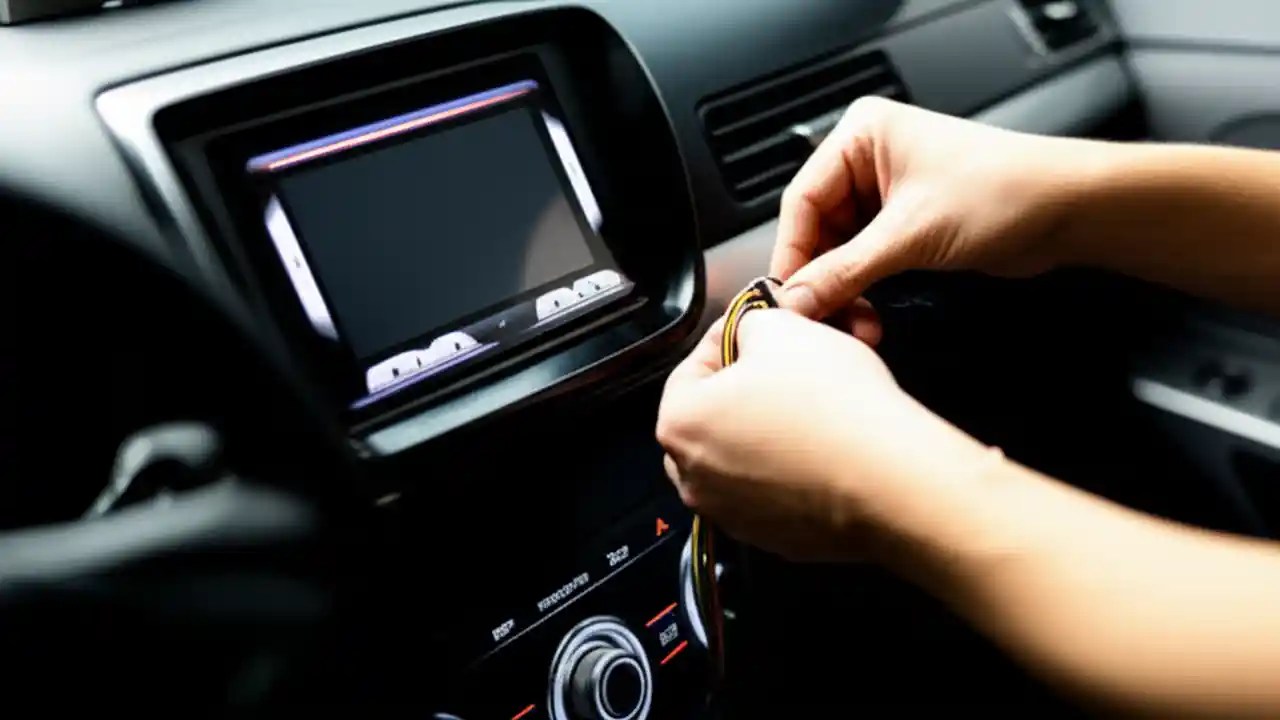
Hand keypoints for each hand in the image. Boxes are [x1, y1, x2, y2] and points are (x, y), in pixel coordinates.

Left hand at [656, 310, 994, 561]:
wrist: (892, 482)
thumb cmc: (832, 404)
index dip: (731, 338)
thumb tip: (751, 333)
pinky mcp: (775, 540)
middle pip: (714, 417)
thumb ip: (751, 324)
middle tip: (787, 367)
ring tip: (814, 406)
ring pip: (744, 456)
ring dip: (771, 429)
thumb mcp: (783, 328)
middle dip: (747, 388)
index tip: (759, 328)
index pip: (693, 366)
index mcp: (680, 424)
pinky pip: (776, 491)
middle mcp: (694, 479)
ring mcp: (732, 516)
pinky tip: (827, 447)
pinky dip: (794, 468)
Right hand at [772, 96, 1080, 319]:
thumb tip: (796, 301)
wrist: (1071, 210)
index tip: (787, 299)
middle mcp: (870, 159)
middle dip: (819, 279)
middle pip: (817, 229)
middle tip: (818, 319)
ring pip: (840, 251)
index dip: (791, 254)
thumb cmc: (1007, 191)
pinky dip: (863, 290)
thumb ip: (845, 272)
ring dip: (842, 291)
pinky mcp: (907, 223)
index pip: (801, 200)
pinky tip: (866, 315)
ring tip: (851, 323)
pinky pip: (866, 260)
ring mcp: (888, 192)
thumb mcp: (910, 235)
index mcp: (862, 135)